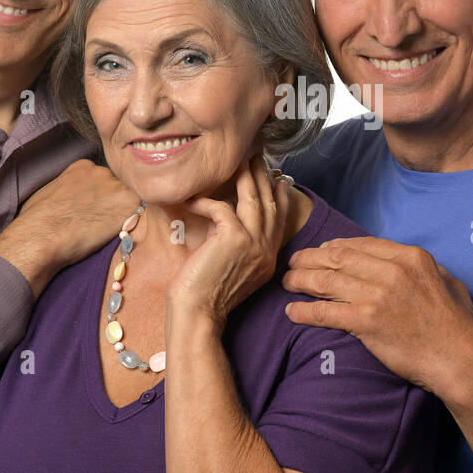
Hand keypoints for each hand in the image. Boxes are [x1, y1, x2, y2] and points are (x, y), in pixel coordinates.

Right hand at [0, 158, 136, 297]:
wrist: (42, 235)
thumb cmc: (37, 221)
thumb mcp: (51, 193)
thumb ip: (69, 189)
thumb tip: (73, 198)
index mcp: (82, 166)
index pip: (101, 180)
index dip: (100, 198)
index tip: (94, 211)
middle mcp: (102, 170)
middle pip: (117, 187)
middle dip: (113, 204)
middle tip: (101, 222)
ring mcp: (117, 184)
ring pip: (128, 200)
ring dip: (122, 213)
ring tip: (104, 230)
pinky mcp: (129, 201)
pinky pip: (139, 212)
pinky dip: (131, 222)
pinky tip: (116, 232)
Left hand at [166, 153, 290, 331]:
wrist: (198, 315)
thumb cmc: (204, 295)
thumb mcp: (231, 267)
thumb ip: (236, 243)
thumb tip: (225, 217)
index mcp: (267, 258)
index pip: (279, 219)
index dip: (280, 196)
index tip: (277, 178)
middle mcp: (265, 250)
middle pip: (270, 203)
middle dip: (264, 176)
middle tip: (257, 157)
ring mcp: (253, 244)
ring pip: (253, 199)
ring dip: (246, 176)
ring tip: (240, 159)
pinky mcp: (234, 238)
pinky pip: (221, 208)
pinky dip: (206, 201)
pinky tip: (192, 198)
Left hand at [282, 236, 472, 395]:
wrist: (460, 359)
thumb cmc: (459, 325)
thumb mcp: (448, 282)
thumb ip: (424, 269)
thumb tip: (408, 266)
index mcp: (410, 257)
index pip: (362, 244)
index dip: (336, 246)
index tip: (323, 249)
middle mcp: (391, 271)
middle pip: (338, 258)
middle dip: (311, 258)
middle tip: (294, 263)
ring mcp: (377, 296)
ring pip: (326, 281)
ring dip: (301, 280)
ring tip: (286, 282)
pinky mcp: (366, 322)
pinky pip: (324, 312)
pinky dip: (303, 310)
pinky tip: (291, 311)